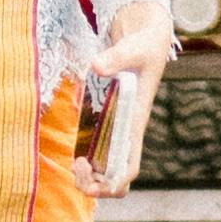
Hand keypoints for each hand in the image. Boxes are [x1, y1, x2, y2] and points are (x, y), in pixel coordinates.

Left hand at [88, 1, 173, 197]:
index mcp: (134, 123)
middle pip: (116, 177)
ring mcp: (117, 129)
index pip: (129, 167)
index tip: (91, 175)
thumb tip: (96, 65)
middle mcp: (126, 132)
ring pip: (106, 169)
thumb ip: (115, 57)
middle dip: (95, 184)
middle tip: (77, 166)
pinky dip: (86, 159)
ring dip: (89, 175)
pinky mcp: (108, 120)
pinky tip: (74, 151)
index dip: (113, 181)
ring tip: (75, 162)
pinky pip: (99, 151)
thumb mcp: (131, 49)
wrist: (146, 38)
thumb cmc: (143, 46)